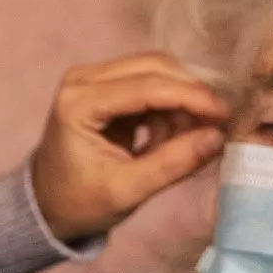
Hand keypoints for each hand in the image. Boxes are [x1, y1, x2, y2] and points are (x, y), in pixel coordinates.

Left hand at [29, 53, 228, 242]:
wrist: (47, 205)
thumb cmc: (80, 202)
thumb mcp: (127, 191)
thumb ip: (172, 164)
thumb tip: (218, 138)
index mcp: (78, 102)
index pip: (146, 86)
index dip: (190, 97)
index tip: (224, 115)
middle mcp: (83, 79)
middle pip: (155, 66)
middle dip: (190, 95)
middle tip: (215, 128)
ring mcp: (94, 78)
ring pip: (157, 71)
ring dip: (180, 103)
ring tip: (182, 144)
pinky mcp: (106, 85)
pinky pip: (151, 83)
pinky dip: (168, 108)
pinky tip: (168, 139)